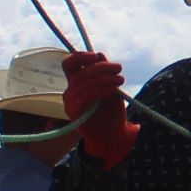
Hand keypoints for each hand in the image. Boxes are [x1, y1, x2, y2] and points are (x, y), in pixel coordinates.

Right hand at [60, 51, 138, 167]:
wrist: (113, 136)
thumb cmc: (112, 111)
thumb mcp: (111, 87)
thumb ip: (104, 72)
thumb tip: (98, 54)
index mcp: (77, 83)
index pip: (69, 64)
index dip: (80, 56)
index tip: (96, 56)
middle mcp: (70, 91)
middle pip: (81, 72)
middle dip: (101, 67)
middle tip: (119, 69)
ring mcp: (70, 102)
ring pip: (85, 83)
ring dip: (105, 79)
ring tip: (120, 80)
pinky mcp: (74, 113)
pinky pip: (86, 96)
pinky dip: (101, 89)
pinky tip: (113, 90)